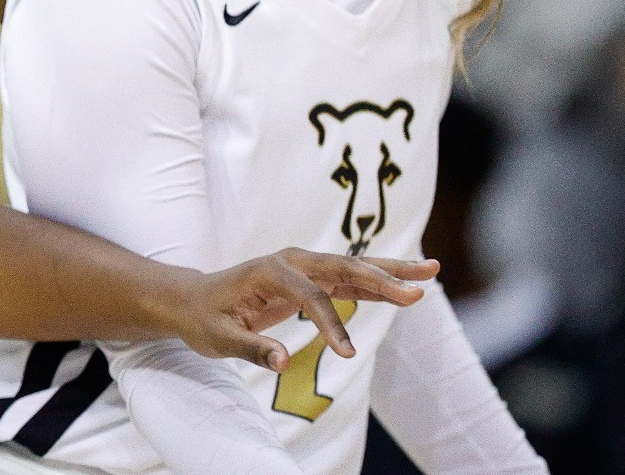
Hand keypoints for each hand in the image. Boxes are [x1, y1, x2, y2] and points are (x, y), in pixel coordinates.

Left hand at [166, 249, 437, 371]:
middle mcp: (289, 262)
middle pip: (342, 267)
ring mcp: (302, 267)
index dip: (331, 324)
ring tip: (431, 271)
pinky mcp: (310, 279)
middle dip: (381, 278)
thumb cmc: (203, 319)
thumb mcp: (217, 338)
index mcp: (267, 272)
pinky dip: (377, 284)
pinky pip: (349, 281)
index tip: (347, 355)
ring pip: (352, 268)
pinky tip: (405, 289)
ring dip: (390, 272)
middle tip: (419, 289)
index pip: (311, 296)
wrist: (192, 300)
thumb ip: (249, 349)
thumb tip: (282, 362)